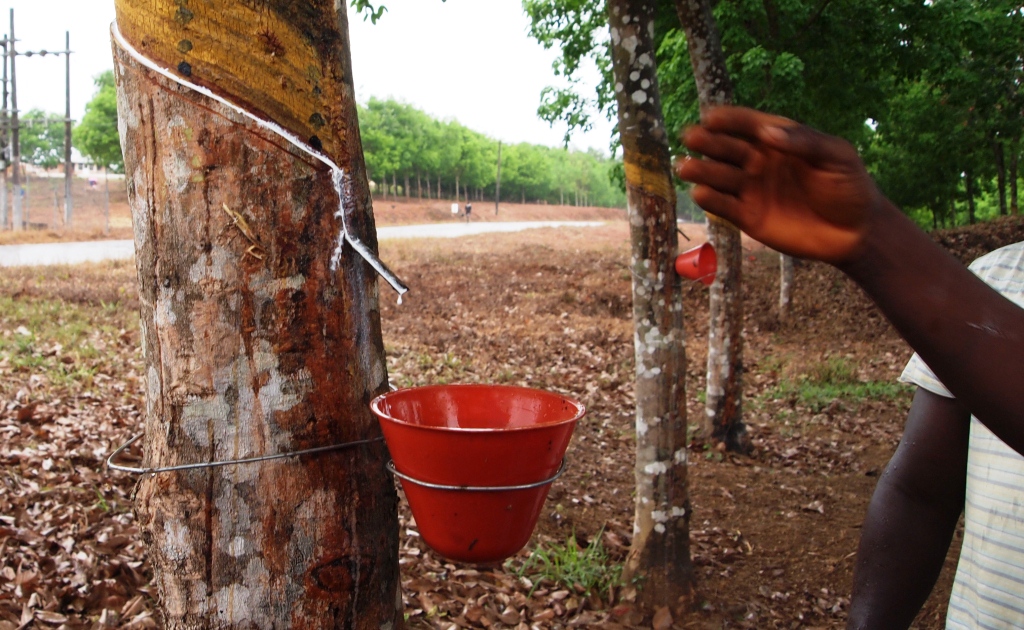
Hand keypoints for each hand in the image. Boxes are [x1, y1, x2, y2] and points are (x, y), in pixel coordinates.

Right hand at [675, 106, 886, 264]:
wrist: (855, 232)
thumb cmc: (850, 187)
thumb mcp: (836, 157)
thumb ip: (805, 142)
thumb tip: (767, 133)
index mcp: (779, 141)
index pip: (749, 125)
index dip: (730, 120)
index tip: (711, 117)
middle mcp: (759, 162)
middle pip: (728, 149)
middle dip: (709, 143)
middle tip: (691, 137)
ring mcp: (752, 190)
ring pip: (720, 177)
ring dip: (702, 171)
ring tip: (685, 167)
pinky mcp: (748, 217)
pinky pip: (725, 206)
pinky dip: (712, 200)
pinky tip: (700, 194)